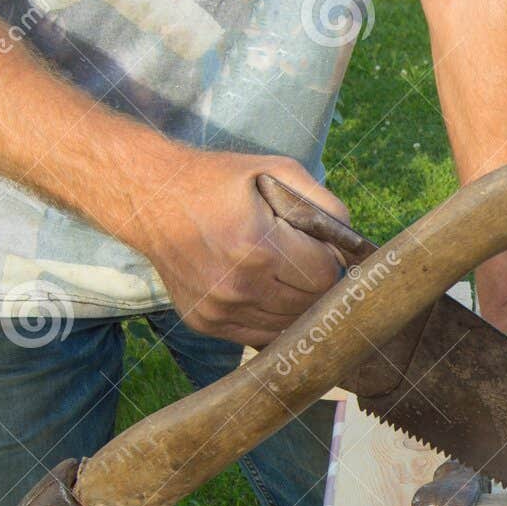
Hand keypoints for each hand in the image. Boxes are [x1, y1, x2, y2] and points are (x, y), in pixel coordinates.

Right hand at [127, 146, 349, 344]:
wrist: (151, 199)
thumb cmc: (218, 182)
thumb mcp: (275, 171)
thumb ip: (323, 204)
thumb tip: (355, 244)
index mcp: (258, 246)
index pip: (325, 276)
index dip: (328, 260)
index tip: (315, 248)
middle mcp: (239, 285)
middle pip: (311, 304)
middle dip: (314, 282)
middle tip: (299, 259)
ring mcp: (221, 310)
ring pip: (289, 324)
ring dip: (294, 301)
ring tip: (278, 272)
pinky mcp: (207, 323)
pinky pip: (261, 334)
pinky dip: (270, 316)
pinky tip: (260, 289)